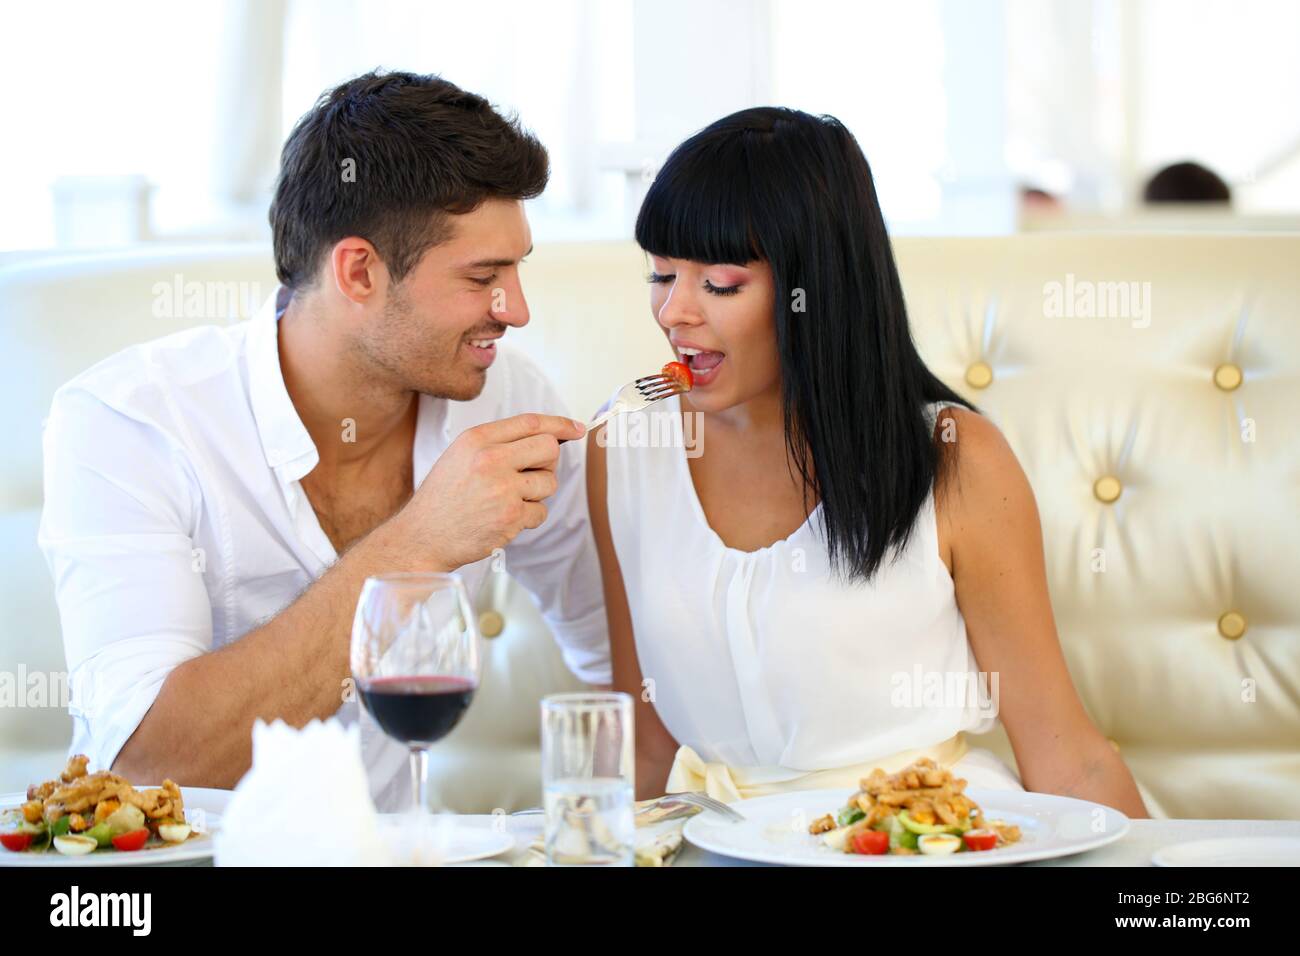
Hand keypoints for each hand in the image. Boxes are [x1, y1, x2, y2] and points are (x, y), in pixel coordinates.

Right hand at [392, 413, 584, 569]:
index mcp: (477, 439)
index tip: (576, 429)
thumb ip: (498, 443)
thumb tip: (548, 437)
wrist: (422, 536)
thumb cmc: (444, 498)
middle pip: (549, 449)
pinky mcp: (510, 517)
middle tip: (530, 476)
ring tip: (508, 501)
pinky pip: (541, 512)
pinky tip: (504, 519)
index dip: (559, 424)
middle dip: (548, 463)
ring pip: (549, 483)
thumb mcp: (461, 455)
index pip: (530, 422)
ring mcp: (502, 489)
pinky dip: (529, 518)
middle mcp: (490, 459)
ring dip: (537, 494)